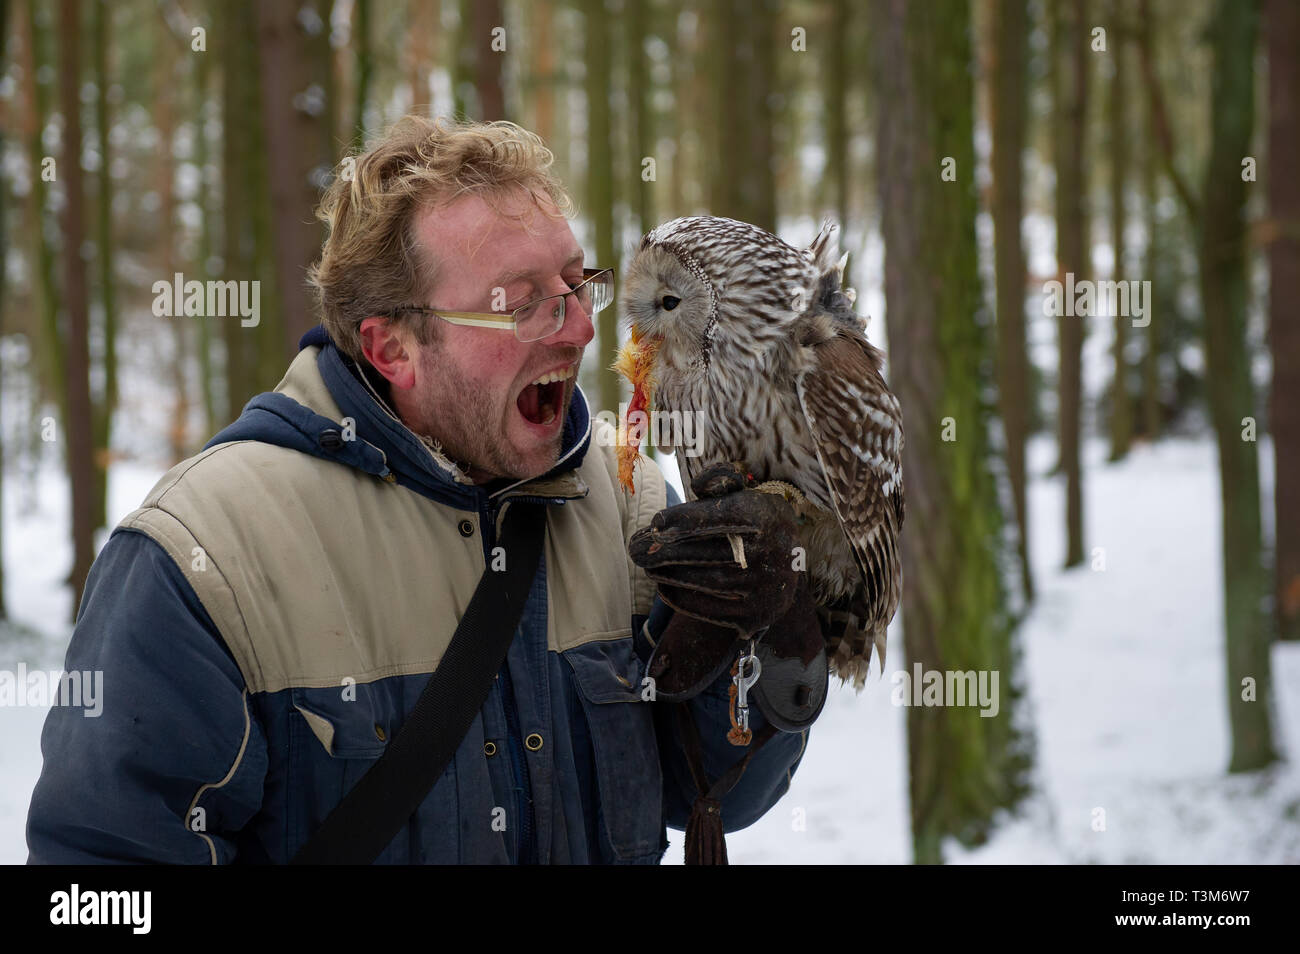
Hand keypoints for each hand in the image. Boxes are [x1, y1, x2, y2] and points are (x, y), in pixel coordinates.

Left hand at [628, 463, 801, 636]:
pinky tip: (664, 586)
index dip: (683, 519)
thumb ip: (722, 480)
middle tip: (635, 550)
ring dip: (669, 575)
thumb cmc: (755, 523)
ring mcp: (763, 588)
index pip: (719, 517)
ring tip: (647, 567)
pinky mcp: (755, 614)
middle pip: (706, 553)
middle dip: (665, 551)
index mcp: (766, 518)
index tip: (655, 523)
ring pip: (705, 583)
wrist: (790, 567)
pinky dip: (682, 598)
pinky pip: (711, 609)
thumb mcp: (747, 494)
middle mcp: (768, 553)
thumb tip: (698, 486)